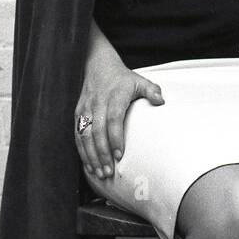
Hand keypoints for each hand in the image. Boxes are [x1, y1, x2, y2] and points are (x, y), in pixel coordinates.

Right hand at [74, 61, 163, 177]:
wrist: (97, 65)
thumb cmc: (123, 78)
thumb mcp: (140, 81)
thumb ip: (152, 91)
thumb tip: (161, 101)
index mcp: (115, 95)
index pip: (113, 118)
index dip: (115, 137)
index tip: (120, 155)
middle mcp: (98, 102)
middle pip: (97, 131)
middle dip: (102, 153)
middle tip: (109, 171)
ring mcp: (86, 108)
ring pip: (84, 135)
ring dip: (91, 156)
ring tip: (99, 173)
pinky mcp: (78, 113)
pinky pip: (77, 135)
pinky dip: (82, 151)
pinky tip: (88, 165)